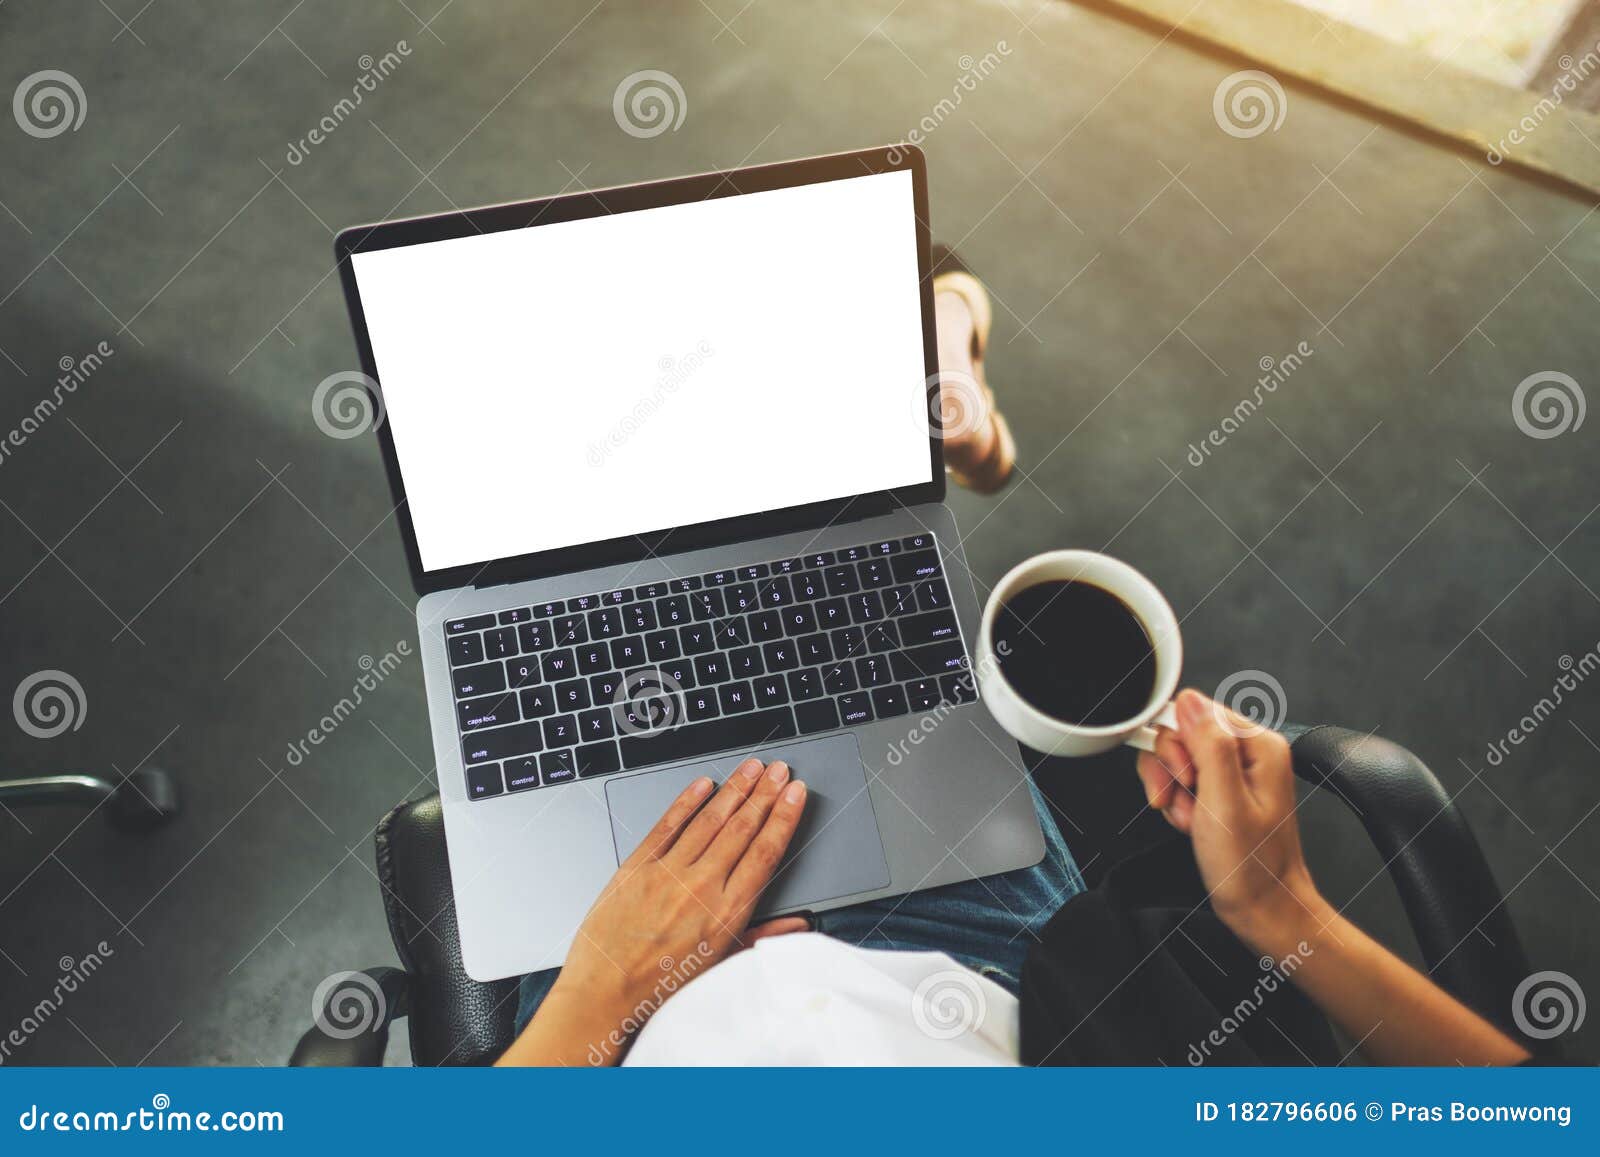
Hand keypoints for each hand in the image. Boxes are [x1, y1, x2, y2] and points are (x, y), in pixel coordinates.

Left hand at [503, 758, 807, 1064]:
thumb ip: (763, 938)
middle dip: (765, 794)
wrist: (606, 994)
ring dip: (734, 790)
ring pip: (709, 820)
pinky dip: (686, 802)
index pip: (765, 852)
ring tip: (751, 768)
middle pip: (741, 828)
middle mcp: (701, 888)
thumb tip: (798, 925)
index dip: (784, 818)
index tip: (795, 794)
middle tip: (779, 769)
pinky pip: (667, 826)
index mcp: (727, 913)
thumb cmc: (662, 986)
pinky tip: (703, 785)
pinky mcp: (636, 868)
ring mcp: (667, 874)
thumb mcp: (721, 965)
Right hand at [1135, 689, 1325, 955]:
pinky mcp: (1221, 791)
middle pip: (1182, 734)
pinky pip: (1183, 782)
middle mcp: (1249, 753)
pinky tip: (1192, 825)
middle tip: (1184, 802)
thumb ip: (1208, 746)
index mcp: (1258, 746)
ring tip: (1190, 819)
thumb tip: (1189, 702)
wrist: (1264, 908)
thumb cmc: (1252, 868)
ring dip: (1173, 792)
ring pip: (1177, 759)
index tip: (1183, 780)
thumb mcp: (1223, 802)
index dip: (1177, 746)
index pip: (1195, 712)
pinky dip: (1178, 805)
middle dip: (1171, 772)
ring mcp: (1235, 773)